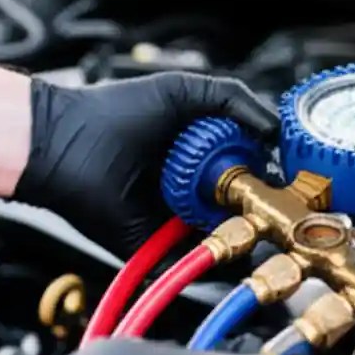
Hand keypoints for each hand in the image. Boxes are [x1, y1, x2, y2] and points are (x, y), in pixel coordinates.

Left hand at [11, 72, 276, 256]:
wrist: (67, 144)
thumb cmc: (116, 113)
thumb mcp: (184, 91)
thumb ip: (233, 99)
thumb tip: (274, 130)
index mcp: (204, 157)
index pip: (252, 172)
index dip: (269, 175)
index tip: (287, 179)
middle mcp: (195, 192)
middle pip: (245, 209)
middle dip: (260, 208)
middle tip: (271, 205)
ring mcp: (178, 223)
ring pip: (226, 239)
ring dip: (242, 234)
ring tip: (251, 223)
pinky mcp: (159, 249)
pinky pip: (194, 263)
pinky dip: (214, 258)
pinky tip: (225, 241)